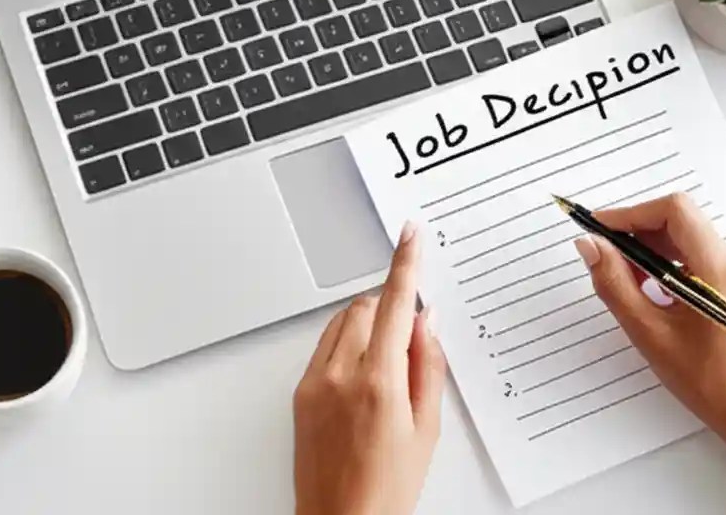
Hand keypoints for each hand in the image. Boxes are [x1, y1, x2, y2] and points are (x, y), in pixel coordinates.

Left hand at [293, 222, 445, 514]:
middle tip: (411, 332)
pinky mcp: (299, 394)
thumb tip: (424, 322)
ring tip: (388, 364)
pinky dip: (346, 346)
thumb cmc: (387, 489)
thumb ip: (426, 365)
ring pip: (341, 323)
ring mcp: (314, 384)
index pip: (394, 304)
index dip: (405, 264)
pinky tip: (364, 376)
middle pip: (364, 307)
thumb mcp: (426, 428)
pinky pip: (323, 348)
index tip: (410, 237)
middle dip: (389, 306)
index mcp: (379, 382)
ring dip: (366, 323)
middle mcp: (340, 376)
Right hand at [572, 193, 725, 434]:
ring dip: (655, 252)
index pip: (674, 211)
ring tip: (630, 282)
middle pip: (681, 223)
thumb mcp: (650, 332)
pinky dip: (675, 265)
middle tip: (606, 256)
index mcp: (722, 268)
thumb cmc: (708, 381)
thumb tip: (591, 247)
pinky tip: (657, 292)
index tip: (600, 228)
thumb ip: (614, 283)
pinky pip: (704, 256)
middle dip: (639, 234)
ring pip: (691, 239)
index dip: (631, 214)